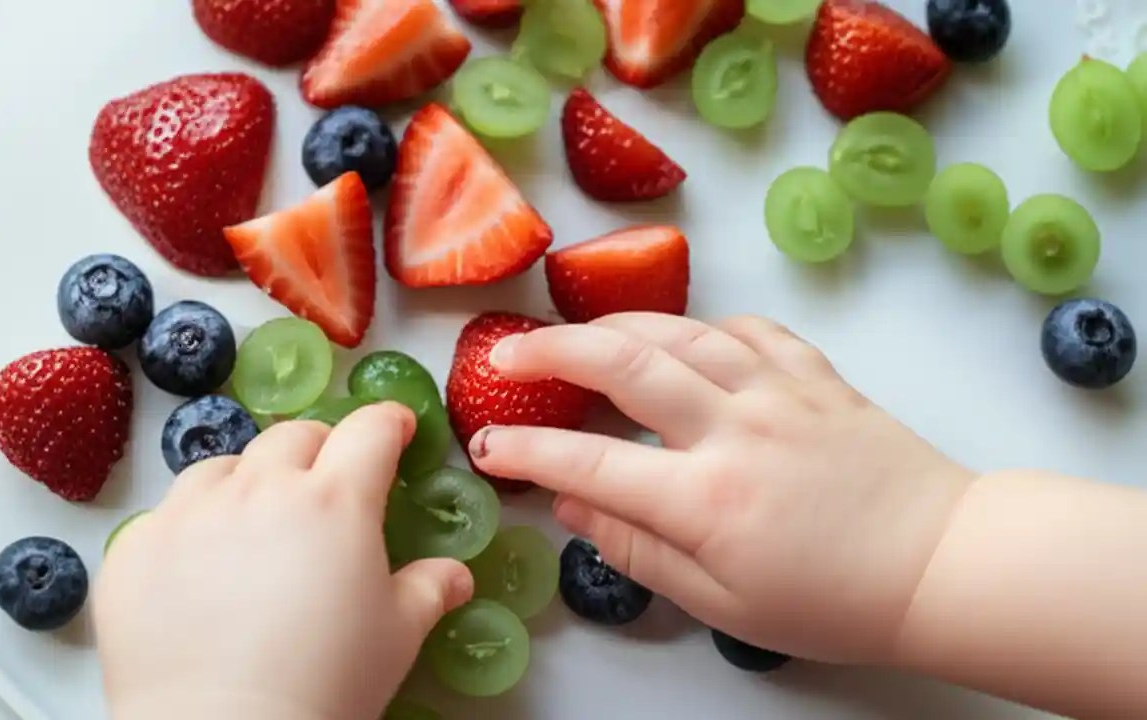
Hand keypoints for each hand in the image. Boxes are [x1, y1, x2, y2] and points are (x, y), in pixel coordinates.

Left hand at [95, 403, 472, 719]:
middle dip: (319, 450)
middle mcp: (259, 490)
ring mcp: (188, 515)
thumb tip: (454, 576)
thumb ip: (429, 591)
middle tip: (329, 482)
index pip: (368, 432)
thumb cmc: (326, 685)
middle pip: (293, 437)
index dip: (387, 422)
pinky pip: (166, 516)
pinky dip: (191, 528)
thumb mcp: (397, 638)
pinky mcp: (136, 550)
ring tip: (257, 517)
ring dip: (249, 479)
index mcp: (334, 502)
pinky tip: (201, 567)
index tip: (394, 429)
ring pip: (224, 467)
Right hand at [470, 313, 974, 664]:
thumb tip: (570, 509)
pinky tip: (683, 339)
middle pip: (623, 362)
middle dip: (550, 350)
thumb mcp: (722, 604)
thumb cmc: (832, 601)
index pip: (589, 463)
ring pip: (678, 330)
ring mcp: (778, 390)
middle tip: (504, 352)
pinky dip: (702, 326)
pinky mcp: (815, 374)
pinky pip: (747, 329)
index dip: (525, 451)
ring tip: (575, 333)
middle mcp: (735, 428)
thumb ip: (639, 550)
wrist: (941, 564)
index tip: (485, 446)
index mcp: (706, 498)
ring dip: (614, 323)